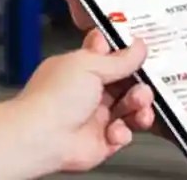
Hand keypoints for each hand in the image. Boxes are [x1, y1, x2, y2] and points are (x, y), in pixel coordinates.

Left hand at [50, 0, 171, 141]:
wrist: (42, 138)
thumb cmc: (52, 98)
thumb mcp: (90, 65)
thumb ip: (120, 58)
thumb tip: (139, 46)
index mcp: (82, 67)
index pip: (111, 55)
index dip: (128, 54)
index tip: (144, 54)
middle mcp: (89, 91)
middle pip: (127, 83)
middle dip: (140, 83)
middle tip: (143, 85)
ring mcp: (96, 116)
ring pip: (131, 108)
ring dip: (139, 107)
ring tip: (138, 106)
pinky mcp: (102, 140)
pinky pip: (125, 134)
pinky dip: (124, 132)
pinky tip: (115, 130)